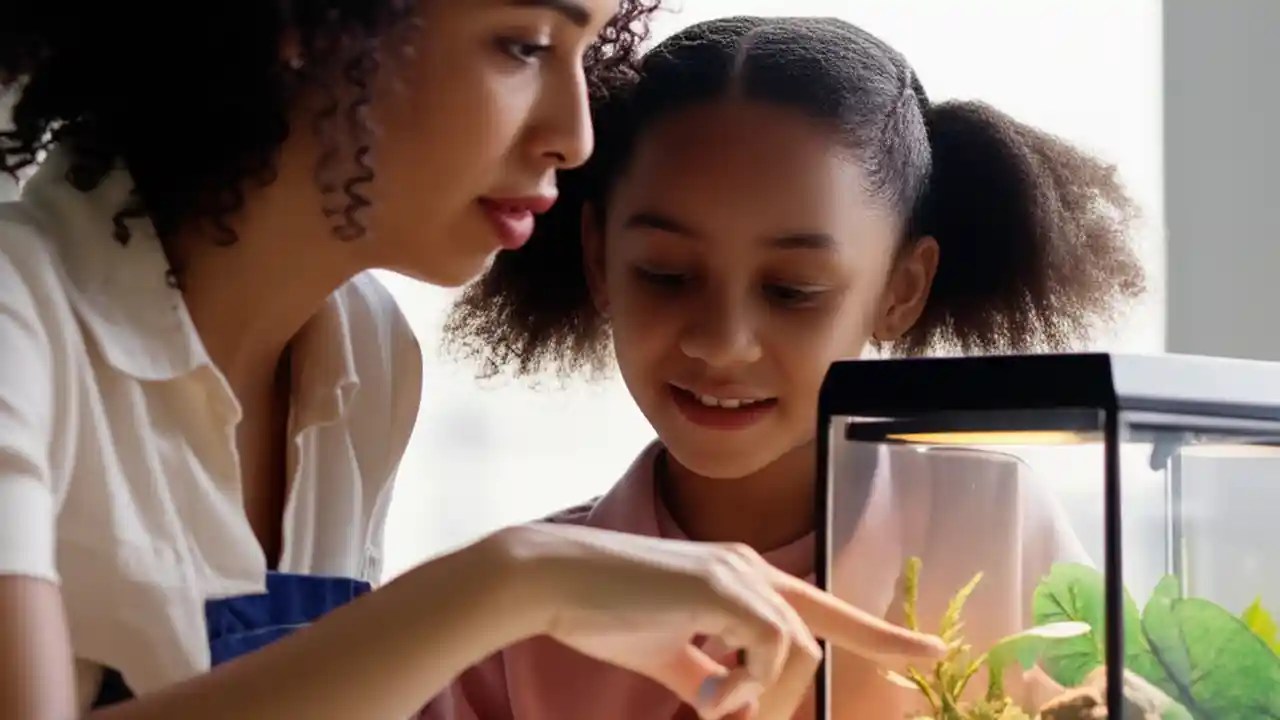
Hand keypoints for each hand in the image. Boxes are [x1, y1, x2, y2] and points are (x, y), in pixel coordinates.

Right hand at [501, 523, 947, 719]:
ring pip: (794, 652)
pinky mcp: (721, 585)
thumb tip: (732, 708)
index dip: (881, 635)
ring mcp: (738, 573)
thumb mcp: (667, 655)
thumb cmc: (603, 612)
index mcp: (742, 579)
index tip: (930, 653)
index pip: (824, 611)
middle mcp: (750, 568)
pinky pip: (769, 648)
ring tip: (710, 712)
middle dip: (790, 701)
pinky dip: (745, 686)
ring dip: (762, 699)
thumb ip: (708, 677)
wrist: (552, 581)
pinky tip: (707, 697)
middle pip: (811, 644)